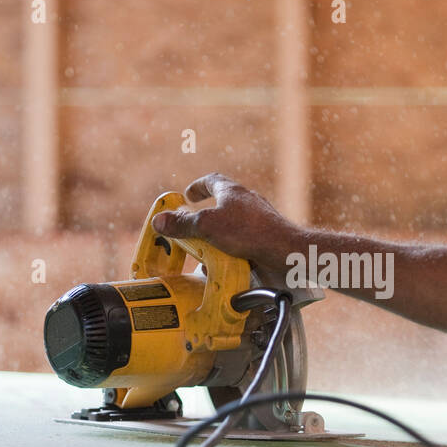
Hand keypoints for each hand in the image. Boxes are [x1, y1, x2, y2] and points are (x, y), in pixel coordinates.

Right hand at [152, 173, 299, 281]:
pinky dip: (231, 251)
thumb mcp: (208, 226)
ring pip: (233, 225)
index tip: (188, 195)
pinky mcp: (265, 239)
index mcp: (233, 192)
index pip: (213, 181)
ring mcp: (259, 221)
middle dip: (206, 216)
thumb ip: (183, 223)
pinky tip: (225, 265)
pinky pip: (244, 242)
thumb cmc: (249, 232)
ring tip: (205, 251)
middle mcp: (248, 203)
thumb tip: (160, 221)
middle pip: (223, 204)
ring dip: (217, 237)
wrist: (286, 252)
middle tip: (193, 227)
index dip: (198, 186)